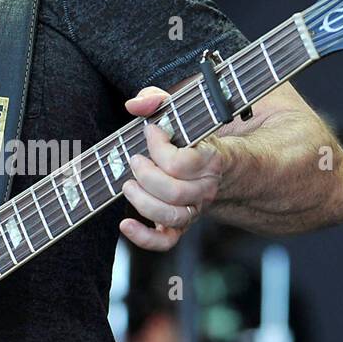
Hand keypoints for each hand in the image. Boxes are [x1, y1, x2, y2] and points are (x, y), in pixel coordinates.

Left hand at [118, 86, 225, 250]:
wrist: (217, 165)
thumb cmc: (192, 136)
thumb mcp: (180, 111)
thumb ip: (157, 99)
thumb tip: (135, 105)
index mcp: (211, 159)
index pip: (182, 162)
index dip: (159, 147)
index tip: (149, 131)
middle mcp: (206, 188)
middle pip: (175, 192)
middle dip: (147, 176)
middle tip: (135, 160)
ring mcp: (194, 209)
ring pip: (171, 216)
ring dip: (143, 202)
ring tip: (128, 185)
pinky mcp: (180, 224)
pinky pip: (166, 241)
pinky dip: (143, 238)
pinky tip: (125, 224)